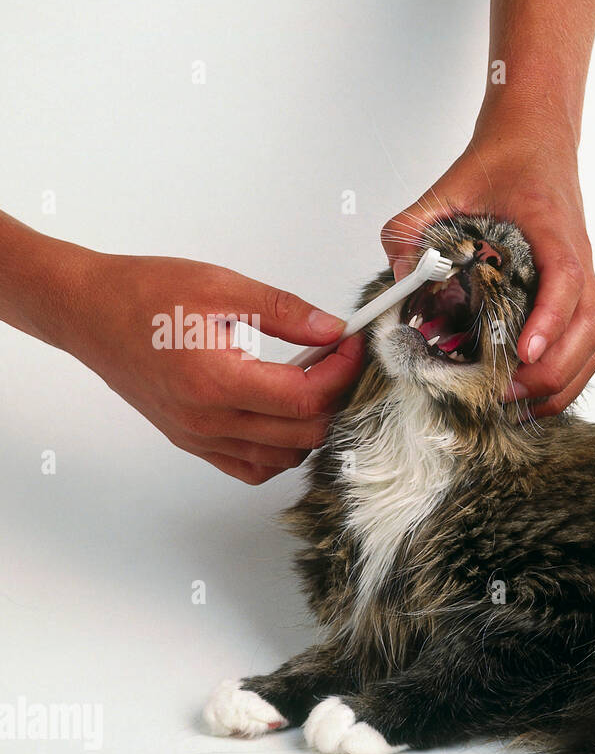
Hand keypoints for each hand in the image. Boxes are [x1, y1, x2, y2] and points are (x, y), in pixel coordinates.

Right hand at [57, 249, 363, 483]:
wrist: (85, 311)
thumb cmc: (141, 294)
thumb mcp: (221, 286)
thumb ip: (284, 311)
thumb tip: (332, 329)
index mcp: (216, 381)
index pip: (306, 397)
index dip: (342, 373)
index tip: (350, 346)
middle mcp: (207, 420)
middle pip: (304, 434)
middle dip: (333, 398)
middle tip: (335, 361)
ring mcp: (199, 437)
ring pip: (283, 458)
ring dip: (309, 427)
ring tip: (309, 383)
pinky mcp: (193, 442)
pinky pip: (252, 467)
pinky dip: (279, 449)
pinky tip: (281, 413)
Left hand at [382, 127, 594, 416]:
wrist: (536, 138)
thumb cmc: (503, 162)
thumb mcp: (446, 185)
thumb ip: (413, 228)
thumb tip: (398, 277)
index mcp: (552, 228)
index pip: (568, 280)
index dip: (550, 321)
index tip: (524, 352)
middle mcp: (579, 258)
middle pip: (590, 325)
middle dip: (553, 369)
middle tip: (508, 392)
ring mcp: (585, 278)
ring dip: (565, 378)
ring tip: (521, 401)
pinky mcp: (581, 293)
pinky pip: (589, 342)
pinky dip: (570, 372)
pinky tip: (536, 389)